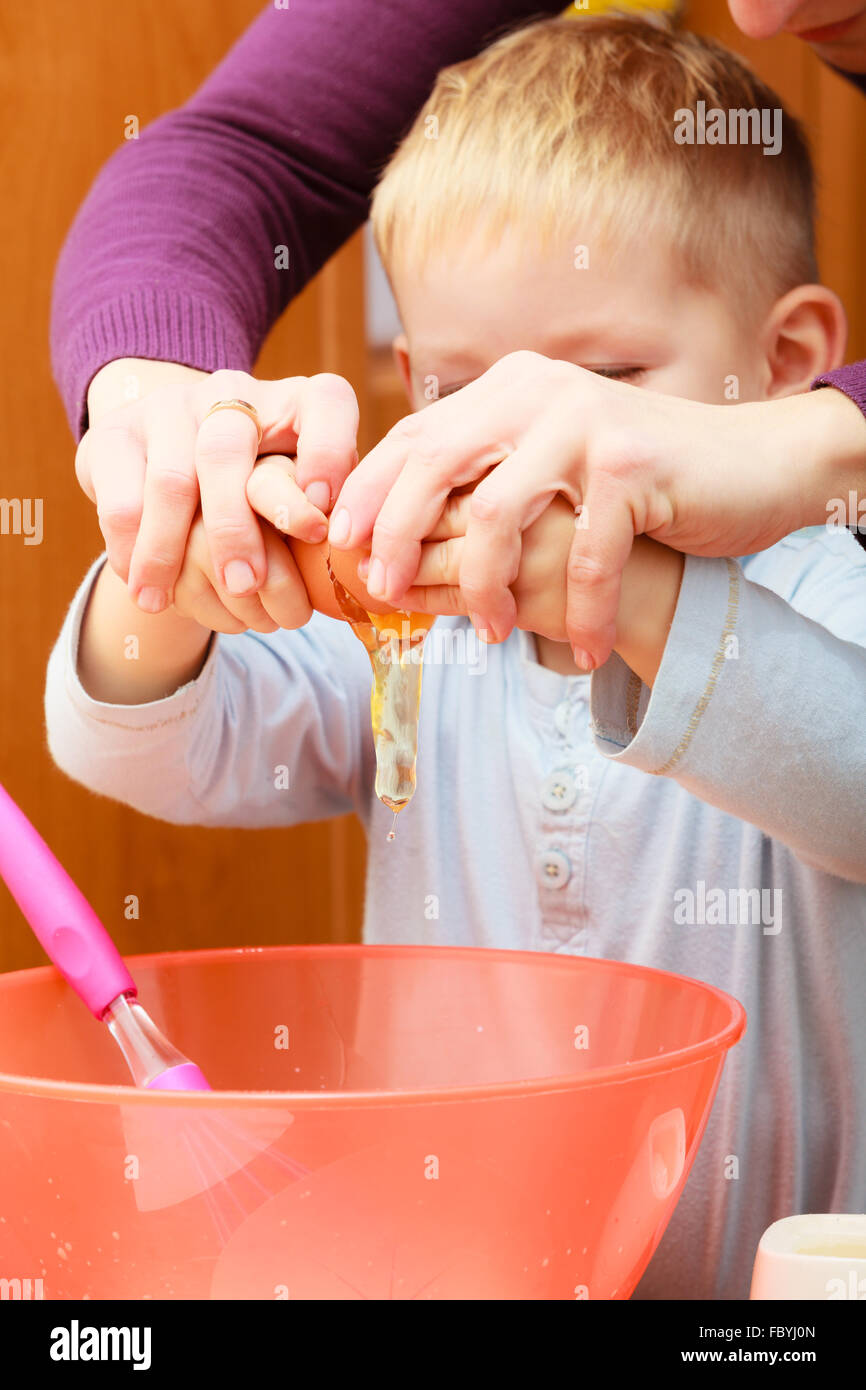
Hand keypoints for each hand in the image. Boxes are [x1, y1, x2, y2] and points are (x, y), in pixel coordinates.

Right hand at [77, 359, 358, 614]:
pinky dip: (131, 551)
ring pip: (169, 480)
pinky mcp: (114, 435)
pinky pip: (120, 499)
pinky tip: (142, 589)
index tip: (322, 528)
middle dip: (234, 529)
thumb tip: (347, 569)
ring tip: (167, 602)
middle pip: (226, 451)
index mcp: (298, 402)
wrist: (168, 455)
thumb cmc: (257, 493)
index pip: (326, 405)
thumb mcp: (300, 498)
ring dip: (169, 551)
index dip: (328, 459)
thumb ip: (322, 520)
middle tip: (242, 586)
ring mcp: (170, 409)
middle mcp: (235, 394)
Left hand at [329, 351, 864, 667]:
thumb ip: (492, 474)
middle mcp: (539, 393)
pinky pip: (584, 555)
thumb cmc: (641, 482)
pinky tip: (585, 651)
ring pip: (498, 514)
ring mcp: (586, 424)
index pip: (416, 436)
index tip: (341, 549)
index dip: (370, 492)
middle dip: (397, 536)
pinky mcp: (633, 464)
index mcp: (510, 390)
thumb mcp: (555, 463)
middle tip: (383, 595)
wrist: (754, 465)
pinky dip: (581, 613)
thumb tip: (406, 531)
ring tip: (486, 635)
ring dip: (484, 587)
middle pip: (434, 463)